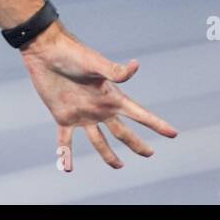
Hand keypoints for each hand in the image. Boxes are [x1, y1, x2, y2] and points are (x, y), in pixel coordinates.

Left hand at [19, 23, 176, 170]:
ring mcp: (82, 115)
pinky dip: (66, 155)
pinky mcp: (63, 117)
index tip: (173, 134)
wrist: (45, 51)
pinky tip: (67, 168)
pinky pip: (66, 141)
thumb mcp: (96, 63)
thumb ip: (115, 71)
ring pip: (99, 141)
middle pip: (122, 132)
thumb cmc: (73, 53)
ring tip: (118, 166)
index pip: (140, 114)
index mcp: (112, 97)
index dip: (156, 124)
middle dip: (136, 144)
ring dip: (108, 155)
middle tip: (149, 154)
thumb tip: (136, 65)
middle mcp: (100, 108)